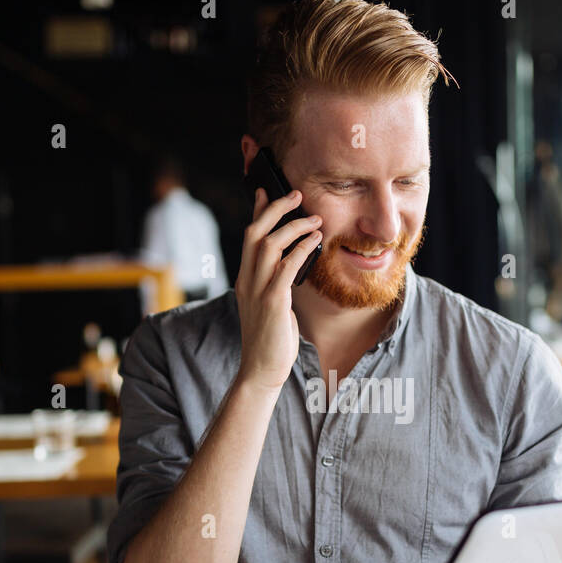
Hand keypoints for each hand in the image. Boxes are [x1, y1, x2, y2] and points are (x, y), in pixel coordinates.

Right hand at [233, 186, 322, 393]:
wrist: (261, 371)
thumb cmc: (271, 341)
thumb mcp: (271, 307)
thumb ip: (276, 285)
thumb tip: (291, 267)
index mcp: (245, 280)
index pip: (248, 237)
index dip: (257, 212)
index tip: (267, 191)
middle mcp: (247, 281)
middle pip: (255, 233)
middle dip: (275, 209)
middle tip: (297, 195)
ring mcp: (258, 291)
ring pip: (269, 245)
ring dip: (294, 227)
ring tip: (315, 219)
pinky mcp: (273, 302)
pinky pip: (287, 267)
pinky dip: (302, 249)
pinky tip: (316, 241)